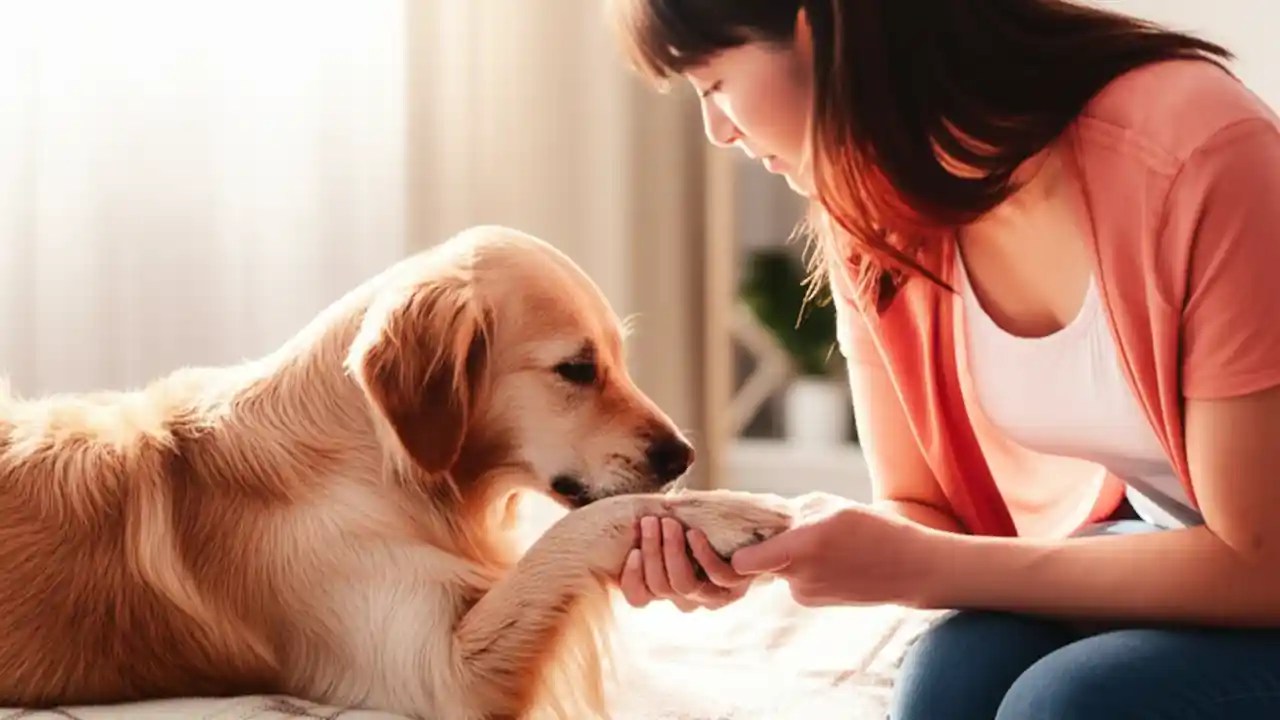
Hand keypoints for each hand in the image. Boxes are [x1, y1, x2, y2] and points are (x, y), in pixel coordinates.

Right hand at [618, 516, 752, 611]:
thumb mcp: (669, 528)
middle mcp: (685, 598)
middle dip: (651, 551)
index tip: (632, 550)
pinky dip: (702, 554)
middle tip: (650, 521)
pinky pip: (716, 576)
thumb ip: (649, 533)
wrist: (749, 529)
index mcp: (665, 588)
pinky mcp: (735, 587)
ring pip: (683, 585)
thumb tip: (628, 523)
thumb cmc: (699, 524)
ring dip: (672, 550)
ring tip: (669, 523)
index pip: (639, 598)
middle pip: (659, 586)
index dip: (631, 579)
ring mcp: (711, 595)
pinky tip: (695, 534)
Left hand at [730, 492, 942, 607]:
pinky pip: (792, 578)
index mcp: (800, 548)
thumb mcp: (830, 506)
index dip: (726, 553)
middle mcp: (798, 577)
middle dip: (754, 547)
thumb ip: (790, 511)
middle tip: (765, 530)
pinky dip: (799, 566)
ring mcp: (806, 594)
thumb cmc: (874, 530)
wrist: (912, 570)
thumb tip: (759, 516)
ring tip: (813, 538)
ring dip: (781, 554)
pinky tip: (826, 555)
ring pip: (775, 569)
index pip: (740, 563)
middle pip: (754, 564)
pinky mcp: (815, 601)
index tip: (725, 538)